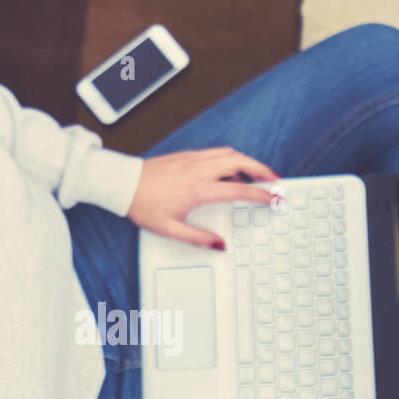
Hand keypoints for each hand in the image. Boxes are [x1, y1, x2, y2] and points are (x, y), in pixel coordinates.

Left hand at [127, 147, 281, 249]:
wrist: (123, 184)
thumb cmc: (143, 206)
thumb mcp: (170, 229)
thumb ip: (199, 239)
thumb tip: (221, 245)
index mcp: (198, 189)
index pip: (239, 190)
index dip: (261, 195)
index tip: (275, 199)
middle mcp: (198, 169)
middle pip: (241, 162)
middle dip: (263, 170)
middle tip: (276, 181)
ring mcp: (193, 159)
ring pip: (229, 154)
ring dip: (247, 163)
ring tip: (257, 176)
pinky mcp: (187, 155)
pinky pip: (216, 153)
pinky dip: (230, 160)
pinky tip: (230, 172)